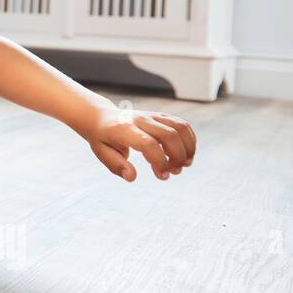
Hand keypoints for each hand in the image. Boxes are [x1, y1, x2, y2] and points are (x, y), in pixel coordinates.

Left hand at [80, 106, 195, 181]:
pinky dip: (189, 140)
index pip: (148, 144)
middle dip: (177, 157)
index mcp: (123, 129)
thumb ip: (116, 165)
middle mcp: (140, 120)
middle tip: (174, 172)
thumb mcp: (102, 153)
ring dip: (188, 148)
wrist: (102, 118)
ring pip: (180, 127)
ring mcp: (152, 116)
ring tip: (184, 165)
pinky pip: (182, 125)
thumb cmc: (103, 139)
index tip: (162, 175)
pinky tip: (185, 154)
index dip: (160, 161)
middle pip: (169, 135)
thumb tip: (132, 177)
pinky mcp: (161, 116)